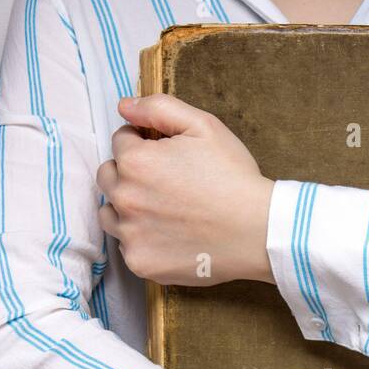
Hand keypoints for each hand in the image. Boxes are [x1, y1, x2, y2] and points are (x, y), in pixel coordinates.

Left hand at [96, 95, 274, 285]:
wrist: (259, 232)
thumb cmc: (234, 178)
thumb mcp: (204, 126)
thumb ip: (159, 108)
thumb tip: (124, 106)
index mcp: (136, 161)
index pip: (121, 141)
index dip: (145, 143)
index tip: (169, 157)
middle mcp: (125, 197)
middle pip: (108, 176)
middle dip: (130, 173)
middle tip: (166, 183)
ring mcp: (131, 234)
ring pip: (111, 213)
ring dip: (128, 207)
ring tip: (164, 210)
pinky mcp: (141, 262)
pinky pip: (126, 246)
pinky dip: (142, 239)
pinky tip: (170, 235)